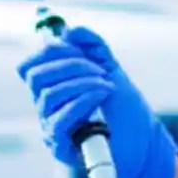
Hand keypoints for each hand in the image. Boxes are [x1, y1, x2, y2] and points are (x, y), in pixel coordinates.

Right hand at [16, 26, 177, 177]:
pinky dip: (81, 103)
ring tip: (107, 86)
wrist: (146, 144)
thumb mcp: (112, 70)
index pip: (31, 66)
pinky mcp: (62, 147)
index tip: (75, 47)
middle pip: (34, 77)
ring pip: (47, 97)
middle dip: (68, 65)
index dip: (48, 51)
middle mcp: (49, 107)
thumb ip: (93, 48)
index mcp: (55, 87)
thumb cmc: (127, 112)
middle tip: (98, 69)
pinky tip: (100, 99)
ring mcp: (53, 127)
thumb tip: (69, 30)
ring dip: (81, 84)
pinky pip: (58, 121)